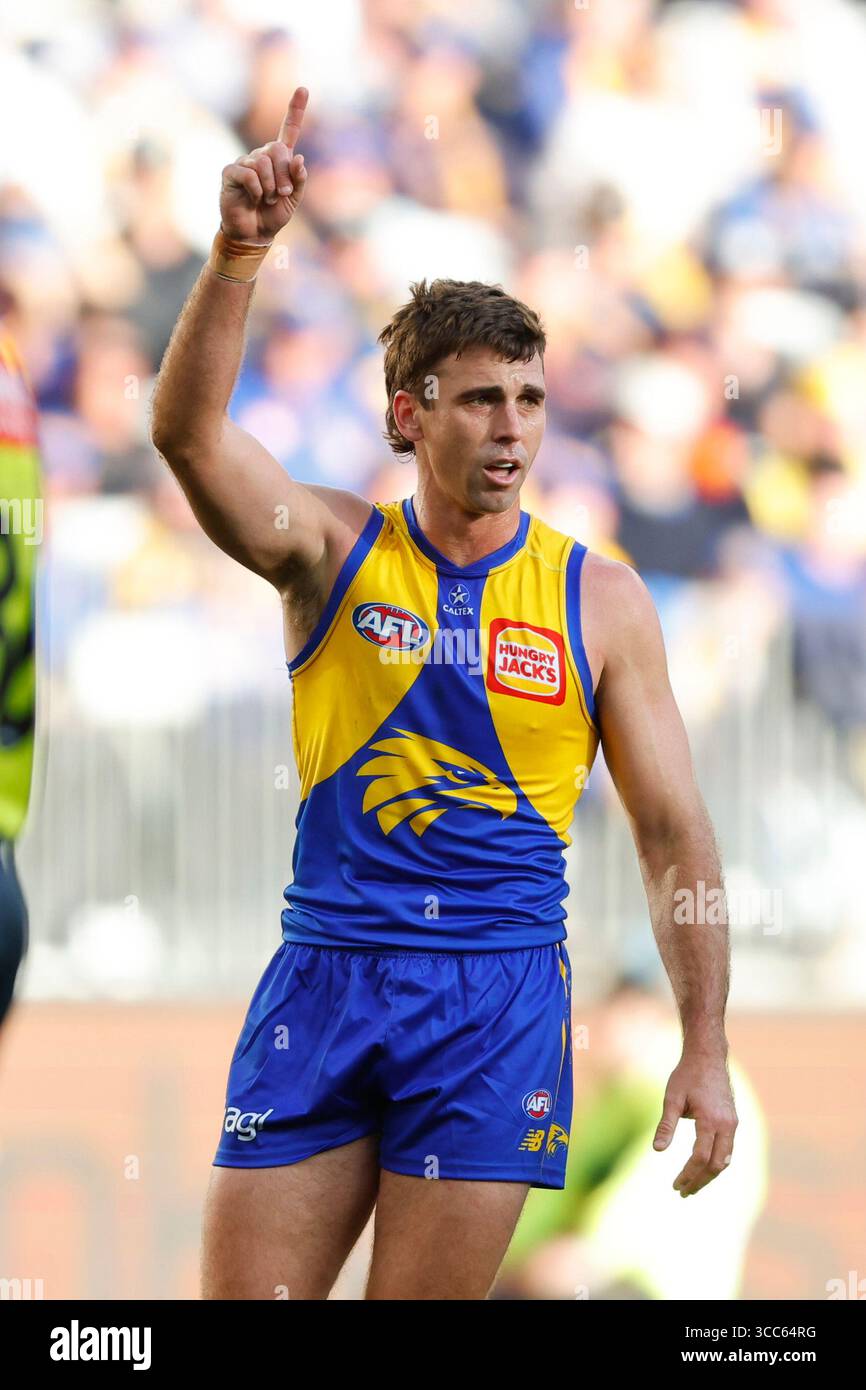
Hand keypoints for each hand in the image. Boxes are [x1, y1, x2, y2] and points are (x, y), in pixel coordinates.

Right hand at [219, 86, 308, 243]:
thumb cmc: (272, 216)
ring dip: (271, 186)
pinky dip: (256, 190)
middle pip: (277, 149)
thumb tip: (297, 157)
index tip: (303, 88)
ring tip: (266, 199)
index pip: (288, 130)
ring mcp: (245, 162)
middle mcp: (261, 155)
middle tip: (281, 194)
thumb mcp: (294, 200)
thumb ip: (299, 179)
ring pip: (263, 163)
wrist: (253, 234)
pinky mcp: (231, 172)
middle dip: (284, 176)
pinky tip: (253, 198)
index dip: (295, 110)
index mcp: (279, 160)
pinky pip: (249, 174)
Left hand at [653, 1046, 737, 1196]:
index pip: (700, 1158)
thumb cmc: (687, 1075)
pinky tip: (703, 1168)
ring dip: (709, 1175)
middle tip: (683, 1192)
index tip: (675, 1185)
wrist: (708, 1056)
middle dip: (700, 1181)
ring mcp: (733, 1123)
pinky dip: (716, 1163)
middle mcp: (727, 1125)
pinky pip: (727, 1149)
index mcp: (711, 1120)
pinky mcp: (733, 1121)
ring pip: (725, 1160)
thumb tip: (657, 1150)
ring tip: (692, 1186)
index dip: (688, 1174)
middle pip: (716, 1165)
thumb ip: (666, 1125)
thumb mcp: (672, 1098)